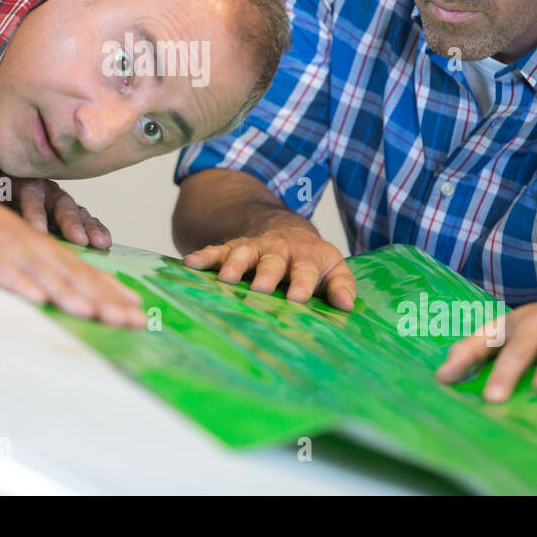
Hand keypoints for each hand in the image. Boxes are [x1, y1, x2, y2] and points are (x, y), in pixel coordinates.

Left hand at [0, 173, 111, 248]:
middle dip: (70, 222)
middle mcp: (46, 189)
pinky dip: (96, 229)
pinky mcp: (69, 214)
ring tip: (101, 242)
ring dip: (90, 227)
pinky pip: (86, 220)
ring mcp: (60, 201)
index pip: (31, 195)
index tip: (38, 231)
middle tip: (78, 239)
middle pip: (61, 203)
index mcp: (24, 180)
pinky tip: (105, 241)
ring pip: (78, 211)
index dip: (35, 213)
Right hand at [0, 185, 143, 326]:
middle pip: (73, 274)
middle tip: (132, 321)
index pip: (83, 270)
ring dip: (70, 294)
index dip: (111, 290)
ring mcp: (7, 249)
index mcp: (42, 245)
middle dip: (104, 299)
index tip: (137, 310)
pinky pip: (2, 270)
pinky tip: (37, 298)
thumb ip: (42, 264)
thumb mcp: (16, 242)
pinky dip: (20, 284)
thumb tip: (66, 293)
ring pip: (44, 273)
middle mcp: (32, 245)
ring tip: (94, 313)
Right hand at [182, 225, 356, 310]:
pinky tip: (190, 264)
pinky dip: (204, 256)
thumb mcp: (333, 268)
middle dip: (266, 274)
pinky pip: (217, 250)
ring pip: (242, 253)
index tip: (298, 299)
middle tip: (260, 289)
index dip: (302, 283)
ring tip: (225, 279)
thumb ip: (341, 286)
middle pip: (272, 261)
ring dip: (234, 265)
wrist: (287, 230)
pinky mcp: (233, 248)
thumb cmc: (312, 260)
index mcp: (306, 256)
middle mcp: (278, 250)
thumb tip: (347, 306)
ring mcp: (254, 248)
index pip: (305, 270)